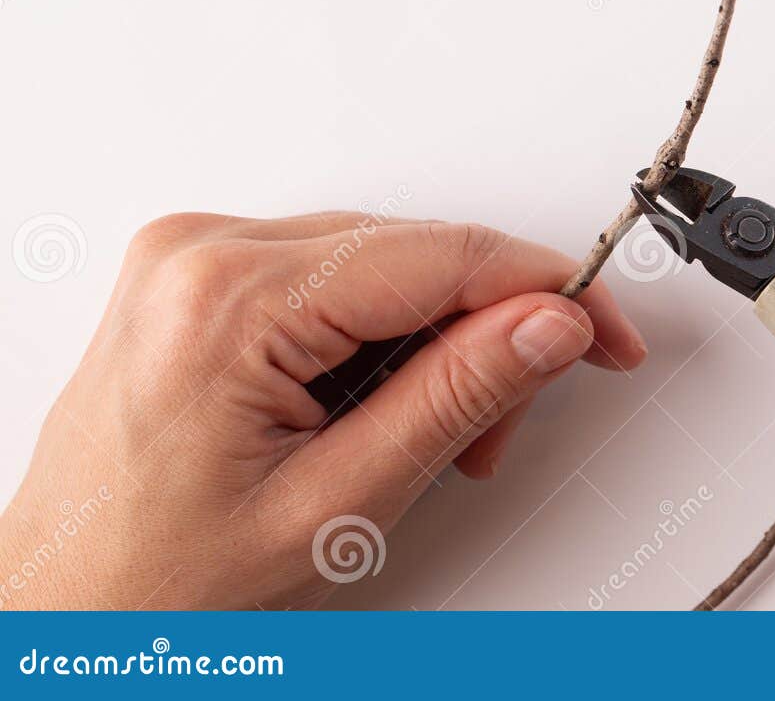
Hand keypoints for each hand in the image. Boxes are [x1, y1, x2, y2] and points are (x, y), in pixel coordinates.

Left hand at [0, 211, 644, 609]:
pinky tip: (371, 414)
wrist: (58, 629)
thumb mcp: (335, 506)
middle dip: (482, 339)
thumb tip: (549, 323)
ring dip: (431, 349)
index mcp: (228, 298)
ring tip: (419, 446)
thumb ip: (456, 399)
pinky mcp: (197, 284)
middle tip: (497, 434)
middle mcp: (202, 254)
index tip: (607, 334)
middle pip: (414, 257)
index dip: (547, 289)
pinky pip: (330, 283)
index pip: (441, 254)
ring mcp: (193, 263)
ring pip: (380, 268)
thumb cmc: (155, 594)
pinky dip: (375, 345)